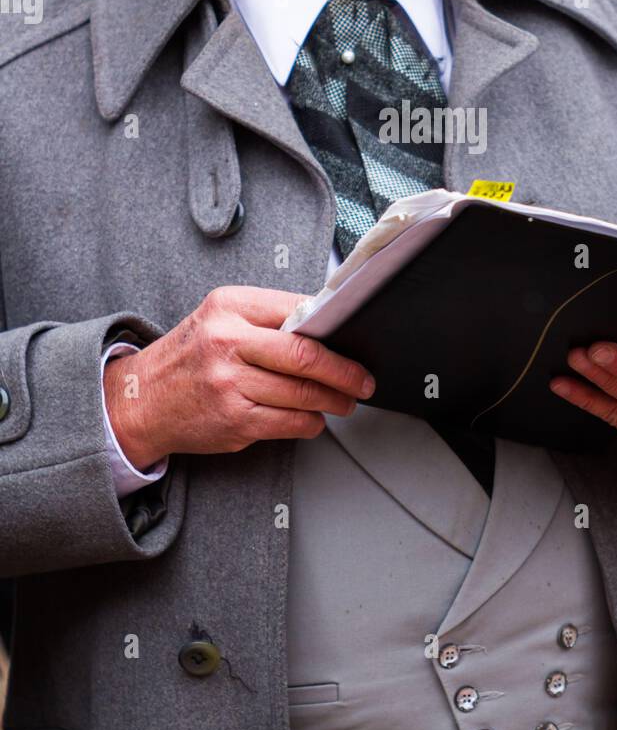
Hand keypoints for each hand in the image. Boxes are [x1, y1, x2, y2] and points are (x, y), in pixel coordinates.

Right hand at [103, 285, 374, 470]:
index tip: (354, 338)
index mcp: (229, 306)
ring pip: (303, 393)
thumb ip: (267, 318)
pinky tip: (314, 418)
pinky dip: (311, 422)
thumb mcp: (220, 318)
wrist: (140, 400)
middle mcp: (227, 342)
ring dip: (334, 400)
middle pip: (306, 355)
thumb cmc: (189, 357)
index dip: (334, 327)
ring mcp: (229, 383)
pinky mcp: (232, 420)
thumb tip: (327, 328)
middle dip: (345, 371)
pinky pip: (289, 423)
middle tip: (363, 380)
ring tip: (345, 401)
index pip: (298, 311)